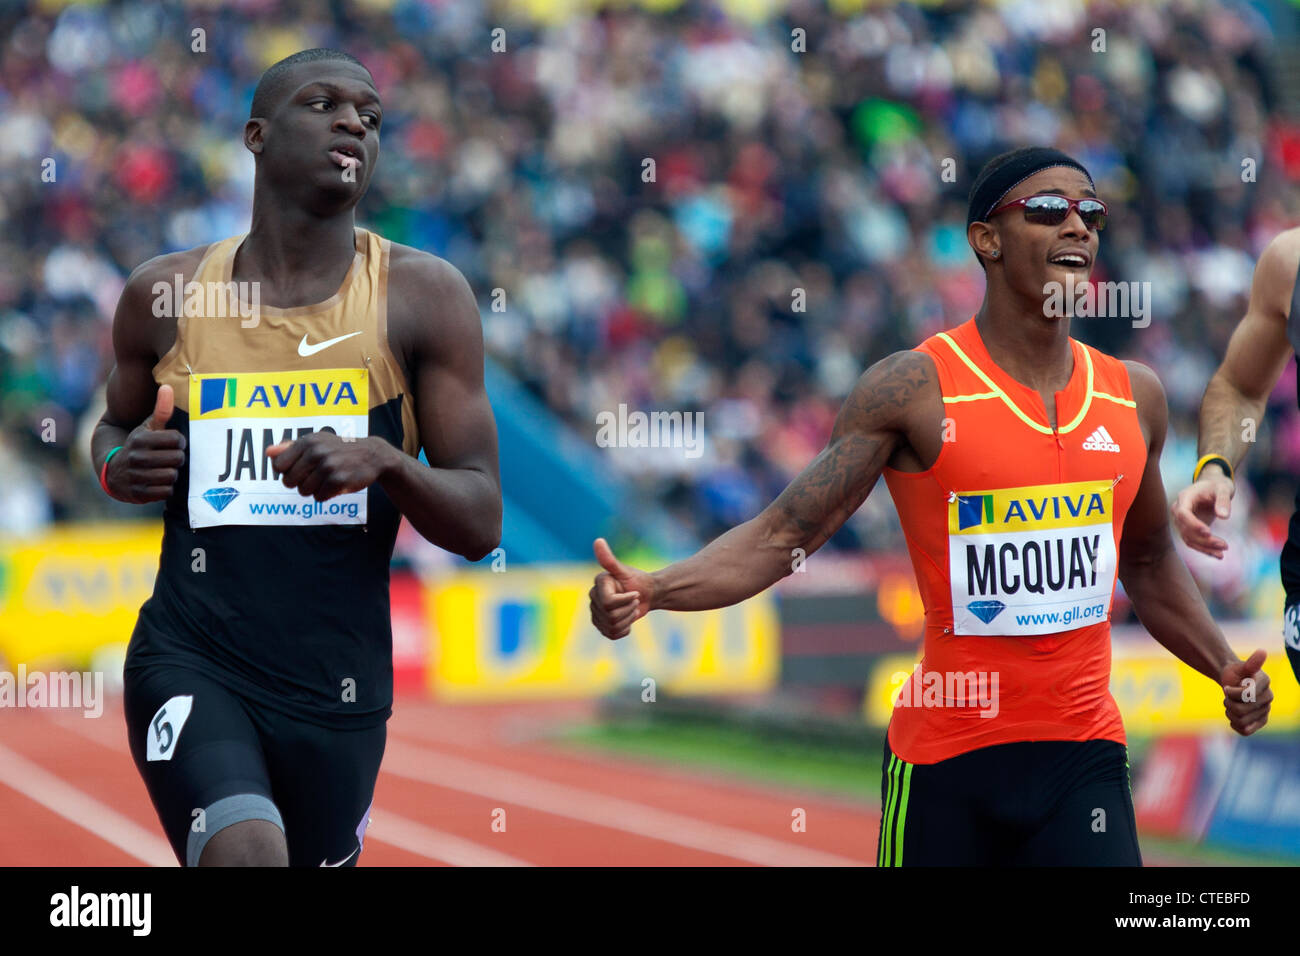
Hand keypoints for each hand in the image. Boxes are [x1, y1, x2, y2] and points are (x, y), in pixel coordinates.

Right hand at [109, 384, 185, 502]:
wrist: (114, 472)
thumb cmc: (139, 446)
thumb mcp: (147, 428)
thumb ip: (161, 410)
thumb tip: (167, 387)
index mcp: (140, 439)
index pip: (177, 440)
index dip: (179, 442)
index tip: (175, 443)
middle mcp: (136, 457)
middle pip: (177, 459)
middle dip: (177, 459)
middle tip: (171, 458)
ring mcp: (136, 476)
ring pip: (172, 476)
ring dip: (172, 474)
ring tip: (165, 469)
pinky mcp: (138, 493)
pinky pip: (166, 492)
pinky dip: (166, 488)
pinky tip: (159, 481)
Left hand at [267, 433, 386, 500]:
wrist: (372, 455)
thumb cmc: (339, 449)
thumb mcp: (317, 442)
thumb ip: (290, 448)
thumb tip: (268, 452)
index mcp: (307, 442)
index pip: (278, 466)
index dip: (286, 472)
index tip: (299, 470)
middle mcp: (316, 452)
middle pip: (289, 481)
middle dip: (299, 483)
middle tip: (313, 477)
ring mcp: (328, 466)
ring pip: (304, 491)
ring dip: (313, 490)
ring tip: (325, 481)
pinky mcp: (339, 480)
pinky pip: (319, 497)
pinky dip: (325, 495)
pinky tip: (335, 485)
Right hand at [589, 537, 653, 639]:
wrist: (648, 594)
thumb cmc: (638, 580)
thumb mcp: (625, 571)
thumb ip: (609, 559)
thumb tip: (598, 541)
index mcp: (598, 586)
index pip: (608, 603)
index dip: (626, 601)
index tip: (636, 593)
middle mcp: (594, 599)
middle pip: (611, 616)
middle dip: (628, 610)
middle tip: (635, 600)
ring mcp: (596, 614)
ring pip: (612, 627)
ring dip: (628, 619)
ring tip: (631, 609)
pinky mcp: (602, 626)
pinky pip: (613, 634)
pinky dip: (625, 629)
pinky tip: (628, 619)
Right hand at [1170, 470, 1234, 558]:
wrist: (1212, 487)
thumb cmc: (1217, 486)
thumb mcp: (1223, 489)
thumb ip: (1223, 501)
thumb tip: (1224, 516)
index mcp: (1185, 498)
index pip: (1182, 514)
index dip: (1193, 524)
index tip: (1208, 532)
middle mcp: (1179, 510)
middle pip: (1186, 529)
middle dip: (1204, 540)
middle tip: (1224, 545)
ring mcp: (1182, 521)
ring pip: (1188, 538)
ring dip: (1205, 547)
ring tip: (1223, 551)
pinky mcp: (1188, 528)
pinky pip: (1193, 541)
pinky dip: (1204, 549)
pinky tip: (1218, 555)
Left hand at [1220, 649, 1271, 735]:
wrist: (1232, 681)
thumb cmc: (1235, 673)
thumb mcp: (1240, 666)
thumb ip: (1252, 662)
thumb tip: (1262, 651)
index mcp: (1265, 684)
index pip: (1245, 696)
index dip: (1231, 692)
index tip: (1227, 687)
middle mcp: (1268, 698)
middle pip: (1242, 710)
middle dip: (1228, 703)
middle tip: (1227, 696)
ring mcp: (1265, 711)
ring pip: (1242, 721)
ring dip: (1230, 712)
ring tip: (1230, 704)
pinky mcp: (1260, 722)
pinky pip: (1246, 731)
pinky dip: (1235, 724)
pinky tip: (1233, 716)